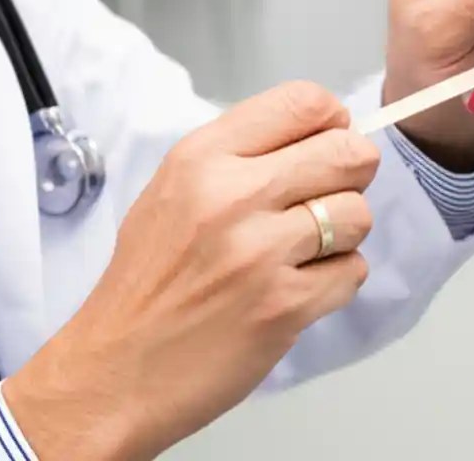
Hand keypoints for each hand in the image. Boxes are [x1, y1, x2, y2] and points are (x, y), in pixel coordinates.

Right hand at [3, 82, 379, 459]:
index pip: (305, 102)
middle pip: (348, 154)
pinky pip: (352, 272)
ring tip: (301, 254)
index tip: (324, 147)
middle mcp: (233, 195)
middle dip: (349, 178)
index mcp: (202, 157)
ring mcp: (261, 252)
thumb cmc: (145, 284)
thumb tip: (319, 138)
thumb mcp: (171, 191)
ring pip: (358, 214)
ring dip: (342, 236)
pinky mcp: (285, 305)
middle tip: (323, 202)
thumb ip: (239, 158)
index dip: (332, 124)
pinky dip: (334, 283)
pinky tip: (294, 291)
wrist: (115, 370)